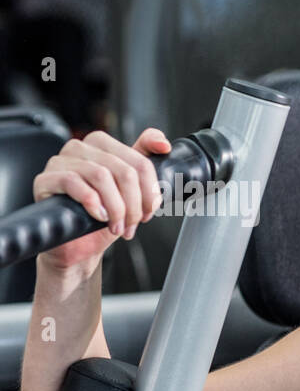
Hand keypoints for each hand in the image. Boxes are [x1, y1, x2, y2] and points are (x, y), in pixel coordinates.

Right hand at [34, 128, 171, 272]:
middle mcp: (80, 148)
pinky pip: (73, 183)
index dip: (150, 190)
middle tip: (134, 223)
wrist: (80, 245)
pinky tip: (98, 216)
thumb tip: (163, 145)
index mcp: (102, 145)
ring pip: (101, 176)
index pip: (140, 160)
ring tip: (117, 225)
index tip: (151, 209)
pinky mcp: (45, 179)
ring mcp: (60, 161)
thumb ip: (145, 163)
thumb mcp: (132, 191)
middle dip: (134, 204)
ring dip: (116, 208)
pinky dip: (93, 203)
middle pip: (124, 170)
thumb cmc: (105, 216)